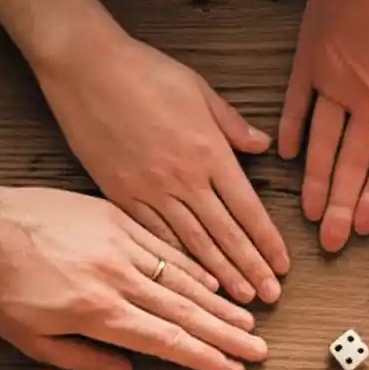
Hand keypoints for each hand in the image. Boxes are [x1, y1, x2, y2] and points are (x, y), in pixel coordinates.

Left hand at [0, 185, 265, 369]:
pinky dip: (192, 267)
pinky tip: (214, 282)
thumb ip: (83, 358)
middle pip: (185, 311)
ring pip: (182, 278)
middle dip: (226, 334)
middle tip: (258, 349)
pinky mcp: (117, 218)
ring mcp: (121, 243)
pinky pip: (164, 248)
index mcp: (97, 310)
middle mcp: (117, 276)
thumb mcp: (31, 337)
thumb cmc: (0, 287)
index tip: (231, 369)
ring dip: (219, 302)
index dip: (203, 357)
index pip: (165, 340)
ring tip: (247, 319)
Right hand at [35, 35, 287, 303]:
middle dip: (250, 269)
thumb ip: (232, 124)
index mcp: (208, 152)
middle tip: (269, 298)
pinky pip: (153, 236)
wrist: (86, 67)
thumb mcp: (199, 90)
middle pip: (224, 234)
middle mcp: (183, 178)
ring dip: (218, 275)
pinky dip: (173, 262)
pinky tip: (187, 282)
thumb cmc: (144, 72)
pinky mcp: (119, 195)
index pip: (247, 209)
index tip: (282, 267)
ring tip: (238, 302)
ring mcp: (149, 190)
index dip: (267, 242)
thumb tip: (263, 145)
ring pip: (191, 243)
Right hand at [279, 0, 368, 251]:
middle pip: (350, 161)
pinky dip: (292, 127)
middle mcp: (364, 98)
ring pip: (323, 140)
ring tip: (310, 212)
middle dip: (342, 205)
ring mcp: (333, 78)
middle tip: (331, 241)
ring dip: (317, 179)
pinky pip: (297, 100)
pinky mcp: (312, 54)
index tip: (367, 229)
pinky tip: (288, 156)